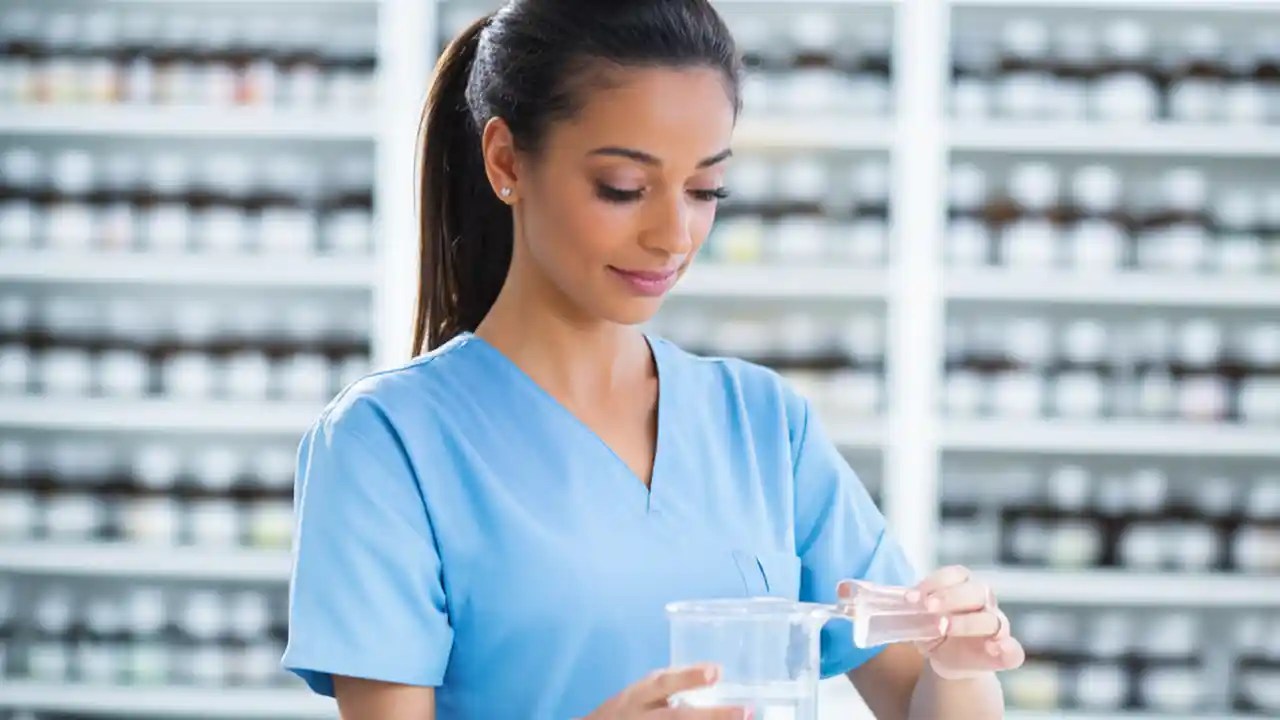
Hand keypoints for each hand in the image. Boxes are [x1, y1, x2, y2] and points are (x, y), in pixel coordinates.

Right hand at [583, 664, 751, 719]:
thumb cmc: (626, 712)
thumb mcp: (642, 692)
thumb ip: (671, 684)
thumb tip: (716, 673)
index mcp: (638, 697)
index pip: (662, 684)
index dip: (688, 678)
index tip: (716, 672)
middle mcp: (641, 719)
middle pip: (677, 718)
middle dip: (712, 716)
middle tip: (745, 711)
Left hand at [904, 565, 1025, 679]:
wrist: (946, 658)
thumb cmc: (934, 630)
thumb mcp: (919, 618)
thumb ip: (912, 611)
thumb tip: (895, 601)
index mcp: (963, 587)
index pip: (956, 574)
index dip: (935, 582)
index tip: (911, 597)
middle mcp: (984, 602)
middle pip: (975, 591)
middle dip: (950, 597)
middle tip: (927, 607)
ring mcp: (997, 626)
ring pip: (992, 619)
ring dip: (967, 622)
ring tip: (945, 628)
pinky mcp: (1005, 652)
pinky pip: (1015, 651)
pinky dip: (1008, 649)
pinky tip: (994, 648)